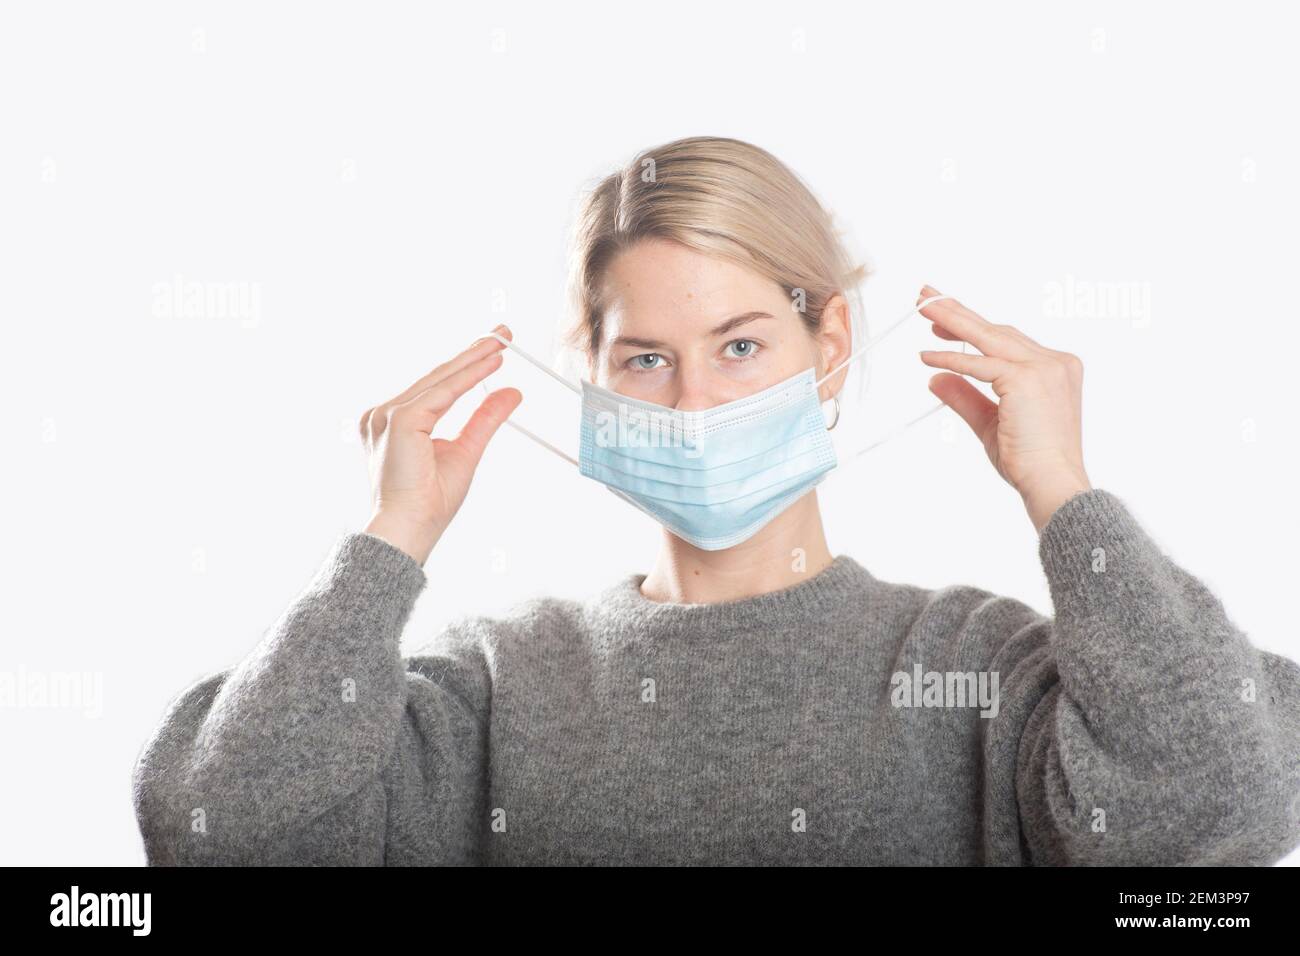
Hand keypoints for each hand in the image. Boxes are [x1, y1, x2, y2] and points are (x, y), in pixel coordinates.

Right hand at [359, 324, 521, 564]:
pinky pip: (442, 393)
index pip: (436, 386)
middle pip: (438, 377)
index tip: (495, 348)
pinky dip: (468, 377)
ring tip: (502, 341)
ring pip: (440, 380)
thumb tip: (512, 393)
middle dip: (473, 353)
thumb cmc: (429, 503)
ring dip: (474, 359)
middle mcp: (384, 415)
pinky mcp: (398, 420)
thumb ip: (485, 420)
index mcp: (395, 423)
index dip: (467, 365)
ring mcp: (386, 415)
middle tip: (503, 332)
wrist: (410, 530)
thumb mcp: (466, 452)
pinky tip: (490, 363)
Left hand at [917, 285, 1090, 532]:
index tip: (940, 322)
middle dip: (957, 312)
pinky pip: (979, 364)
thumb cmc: (1030, 461)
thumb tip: (934, 378)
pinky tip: (926, 356)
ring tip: (921, 306)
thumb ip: (964, 396)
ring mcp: (1043, 367)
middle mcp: (1054, 361)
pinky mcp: (1026, 379)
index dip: (971, 327)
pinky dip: (950, 359)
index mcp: (1054, 368)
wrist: (1052, 484)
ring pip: (987, 336)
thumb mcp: (989, 423)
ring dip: (951, 320)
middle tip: (925, 296)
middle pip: (996, 329)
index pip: (1006, 339)